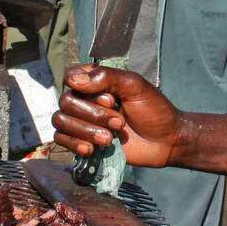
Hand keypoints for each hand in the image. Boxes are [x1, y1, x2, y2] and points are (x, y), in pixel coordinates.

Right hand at [52, 65, 181, 169]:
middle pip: (66, 102)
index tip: (111, 100)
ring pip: (61, 121)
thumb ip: (106, 77)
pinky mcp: (82, 140)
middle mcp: (85, 98)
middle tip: (119, 123)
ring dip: (85, 131)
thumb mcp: (134, 85)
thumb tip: (73, 80)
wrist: (165, 141)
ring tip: (109, 139)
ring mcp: (83, 120)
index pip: (71, 77)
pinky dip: (73, 143)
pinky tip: (90, 149)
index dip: (87, 91)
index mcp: (96, 81)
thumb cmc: (153, 110)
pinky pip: (61, 139)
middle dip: (92, 115)